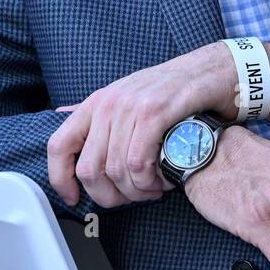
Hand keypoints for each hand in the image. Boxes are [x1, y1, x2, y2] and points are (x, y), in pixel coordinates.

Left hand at [47, 41, 235, 208]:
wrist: (210, 71)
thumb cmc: (171, 89)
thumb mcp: (126, 95)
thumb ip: (96, 110)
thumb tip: (62, 115)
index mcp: (96, 102)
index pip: (58, 146)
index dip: (60, 179)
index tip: (74, 198)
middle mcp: (108, 103)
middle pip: (88, 169)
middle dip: (109, 196)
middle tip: (131, 198)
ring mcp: (131, 106)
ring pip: (116, 171)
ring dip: (136, 191)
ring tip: (153, 189)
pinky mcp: (155, 112)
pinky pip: (138, 162)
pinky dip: (149, 181)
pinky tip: (162, 180)